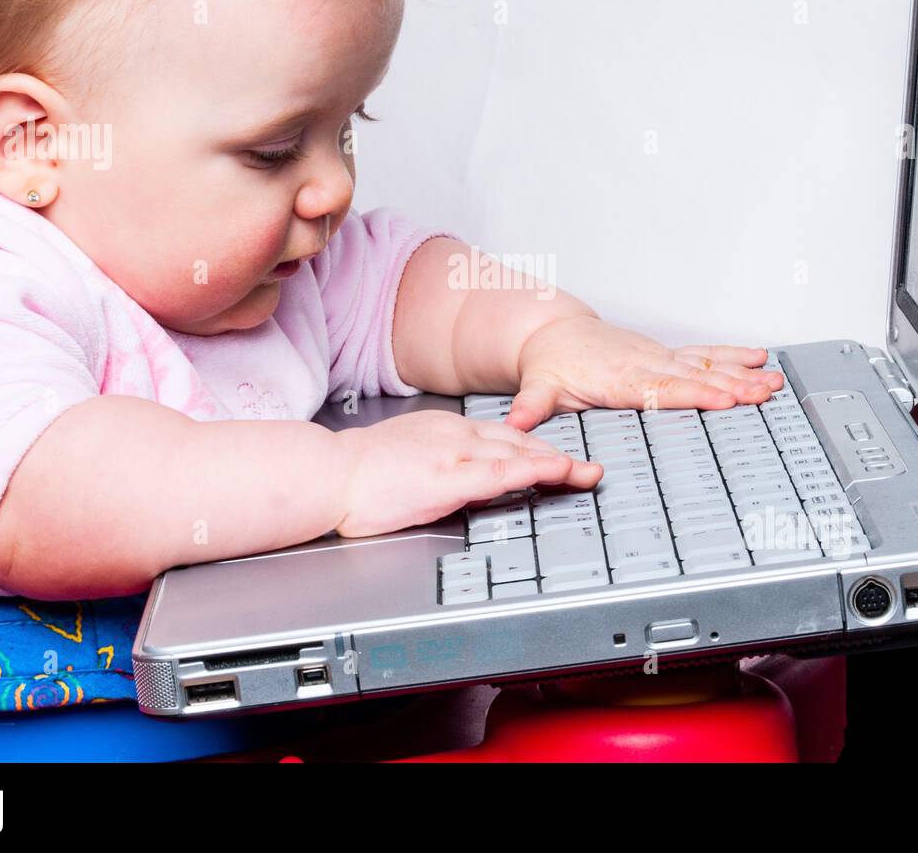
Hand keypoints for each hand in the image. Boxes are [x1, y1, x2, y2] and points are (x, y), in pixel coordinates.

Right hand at [333, 410, 602, 536]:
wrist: (329, 473)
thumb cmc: (358, 476)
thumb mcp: (407, 462)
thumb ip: (439, 469)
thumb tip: (459, 486)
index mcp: (444, 431)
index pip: (501, 437)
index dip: (535, 448)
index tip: (559, 458)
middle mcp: (455, 435)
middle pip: (519, 443)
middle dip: (557, 456)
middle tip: (588, 468)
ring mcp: (455, 453)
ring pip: (519, 454)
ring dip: (558, 464)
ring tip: (586, 474)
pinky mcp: (449, 476)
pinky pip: (502, 473)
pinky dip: (535, 472)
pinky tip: (557, 473)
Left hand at [502, 315, 782, 430]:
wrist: (552, 333)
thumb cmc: (549, 363)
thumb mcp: (536, 386)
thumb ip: (531, 406)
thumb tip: (517, 420)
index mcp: (619, 377)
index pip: (661, 388)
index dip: (692, 394)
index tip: (722, 399)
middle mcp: (645, 363)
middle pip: (693, 377)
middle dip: (731, 385)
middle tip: (763, 393)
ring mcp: (658, 357)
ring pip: (706, 365)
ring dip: (742, 373)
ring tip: (773, 381)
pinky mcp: (665, 355)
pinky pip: (704, 356)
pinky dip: (732, 357)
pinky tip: (760, 359)